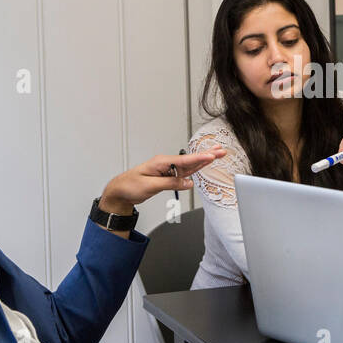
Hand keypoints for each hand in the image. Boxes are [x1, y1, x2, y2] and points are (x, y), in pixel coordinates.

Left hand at [98, 148, 225, 215]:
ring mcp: (168, 169)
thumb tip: (187, 183)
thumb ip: (170, 183)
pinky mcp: (168, 176)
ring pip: (190, 165)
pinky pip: (184, 172)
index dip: (199, 158)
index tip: (211, 156)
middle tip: (221, 150)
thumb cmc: (130, 185)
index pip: (184, 160)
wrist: (120, 191)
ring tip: (217, 154)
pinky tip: (204, 164)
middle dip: (206, 154)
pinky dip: (195, 168)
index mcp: (161, 162)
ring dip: (204, 160)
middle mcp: (166, 163)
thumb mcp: (150, 186)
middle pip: (190, 159)